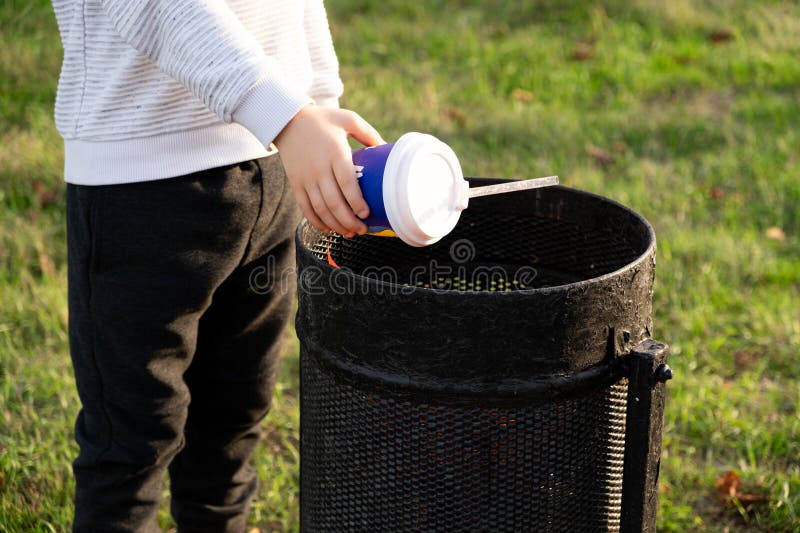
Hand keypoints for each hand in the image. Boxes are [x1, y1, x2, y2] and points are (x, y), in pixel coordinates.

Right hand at [274, 105, 383, 236]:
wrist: (287, 120)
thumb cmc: (322, 119)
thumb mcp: (347, 119)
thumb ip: (368, 133)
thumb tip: (387, 148)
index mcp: (334, 152)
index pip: (346, 183)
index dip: (356, 202)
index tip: (366, 213)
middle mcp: (319, 168)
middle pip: (334, 202)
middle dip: (349, 221)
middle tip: (362, 229)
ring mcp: (305, 178)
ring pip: (320, 209)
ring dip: (335, 225)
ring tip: (350, 233)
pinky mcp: (296, 184)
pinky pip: (305, 208)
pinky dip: (317, 222)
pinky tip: (329, 229)